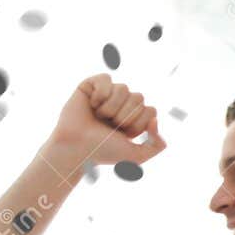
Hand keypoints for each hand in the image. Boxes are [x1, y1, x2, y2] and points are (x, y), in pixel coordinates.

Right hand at [43, 75, 166, 172]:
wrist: (76, 147)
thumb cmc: (104, 152)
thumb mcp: (137, 156)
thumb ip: (157, 145)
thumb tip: (155, 120)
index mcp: (134, 119)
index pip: (151, 110)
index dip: (138, 123)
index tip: (124, 134)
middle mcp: (122, 105)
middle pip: (139, 97)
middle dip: (126, 115)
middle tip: (110, 125)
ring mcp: (107, 94)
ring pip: (123, 88)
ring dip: (112, 106)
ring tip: (100, 116)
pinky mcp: (90, 86)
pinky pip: (106, 78)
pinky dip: (101, 93)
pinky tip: (92, 104)